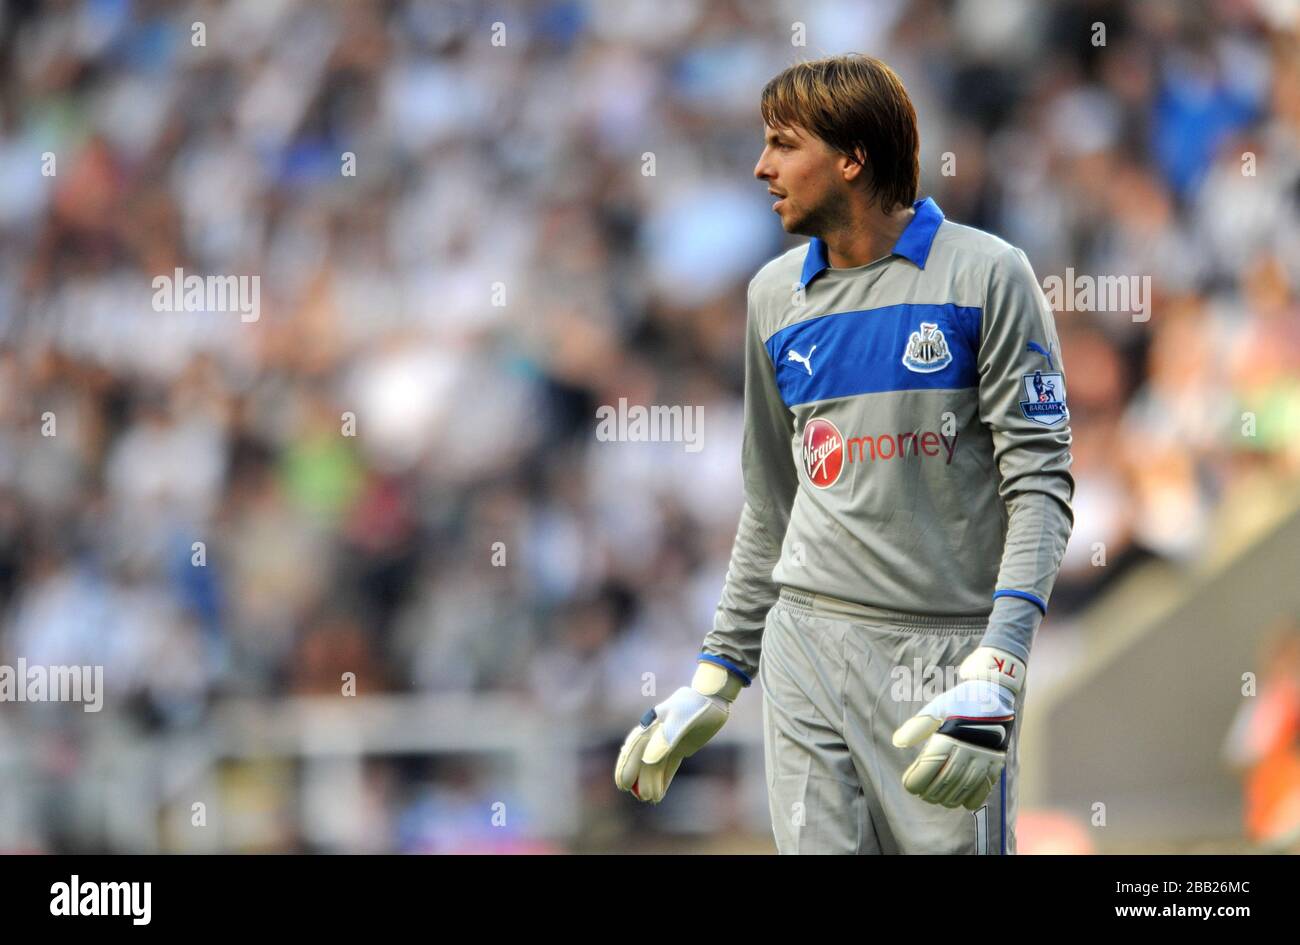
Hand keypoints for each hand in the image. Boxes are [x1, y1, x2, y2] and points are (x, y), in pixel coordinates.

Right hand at [614, 662, 742, 802]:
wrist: (712, 697)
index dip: (627, 767)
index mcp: (651, 724)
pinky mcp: (680, 746)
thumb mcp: (681, 720)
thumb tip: (647, 760)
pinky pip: (669, 765)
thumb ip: (665, 739)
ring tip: (651, 800)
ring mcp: (668, 741)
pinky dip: (664, 778)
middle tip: (637, 796)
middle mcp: (656, 734)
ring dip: (652, 781)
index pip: (635, 749)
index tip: (623, 784)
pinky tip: (661, 792)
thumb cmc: (695, 705)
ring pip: (656, 764)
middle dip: (637, 778)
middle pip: (642, 759)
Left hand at [891, 646, 1024, 809]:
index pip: (929, 767)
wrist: (994, 693)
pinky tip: (963, 803)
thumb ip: (917, 726)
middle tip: (921, 794)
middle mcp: (967, 749)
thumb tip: (898, 742)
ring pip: (964, 787)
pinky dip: (974, 798)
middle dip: (930, 792)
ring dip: (948, 797)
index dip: (917, 780)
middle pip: (945, 781)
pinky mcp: (996, 761)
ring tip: (938, 799)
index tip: (908, 784)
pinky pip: (986, 787)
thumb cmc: (961, 700)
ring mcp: (984, 757)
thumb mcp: (937, 707)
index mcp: (950, 736)